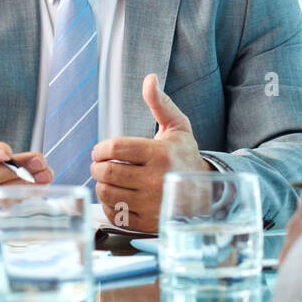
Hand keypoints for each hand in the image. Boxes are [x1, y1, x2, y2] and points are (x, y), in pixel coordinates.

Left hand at [90, 73, 210, 232]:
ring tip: (107, 178)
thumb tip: (150, 79)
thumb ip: (160, 103)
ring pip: (107, 193)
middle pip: (107, 171)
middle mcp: (155, 180)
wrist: (205, 193)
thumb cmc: (185, 156)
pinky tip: (117, 195)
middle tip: (100, 163)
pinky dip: (108, 204)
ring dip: (101, 184)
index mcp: (160, 154)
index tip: (100, 150)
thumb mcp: (178, 127)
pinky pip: (113, 213)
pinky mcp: (146, 222)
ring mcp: (151, 203)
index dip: (100, 148)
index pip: (115, 148)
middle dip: (97, 165)